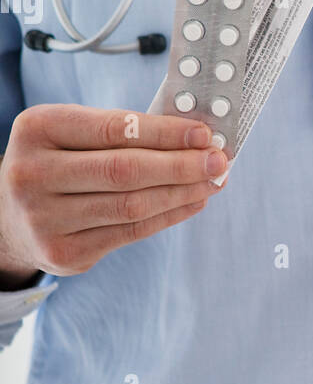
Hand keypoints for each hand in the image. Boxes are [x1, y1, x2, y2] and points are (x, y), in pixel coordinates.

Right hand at [0, 105, 226, 283]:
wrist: (8, 216)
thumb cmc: (55, 162)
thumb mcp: (71, 133)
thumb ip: (122, 131)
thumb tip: (194, 138)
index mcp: (37, 129)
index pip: (115, 129)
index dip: (166, 133)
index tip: (204, 134)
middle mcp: (33, 174)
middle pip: (125, 171)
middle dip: (182, 165)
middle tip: (220, 161)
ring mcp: (45, 219)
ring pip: (132, 206)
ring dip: (182, 193)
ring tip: (212, 182)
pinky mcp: (64, 253)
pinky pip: (129, 233)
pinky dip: (168, 216)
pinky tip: (192, 202)